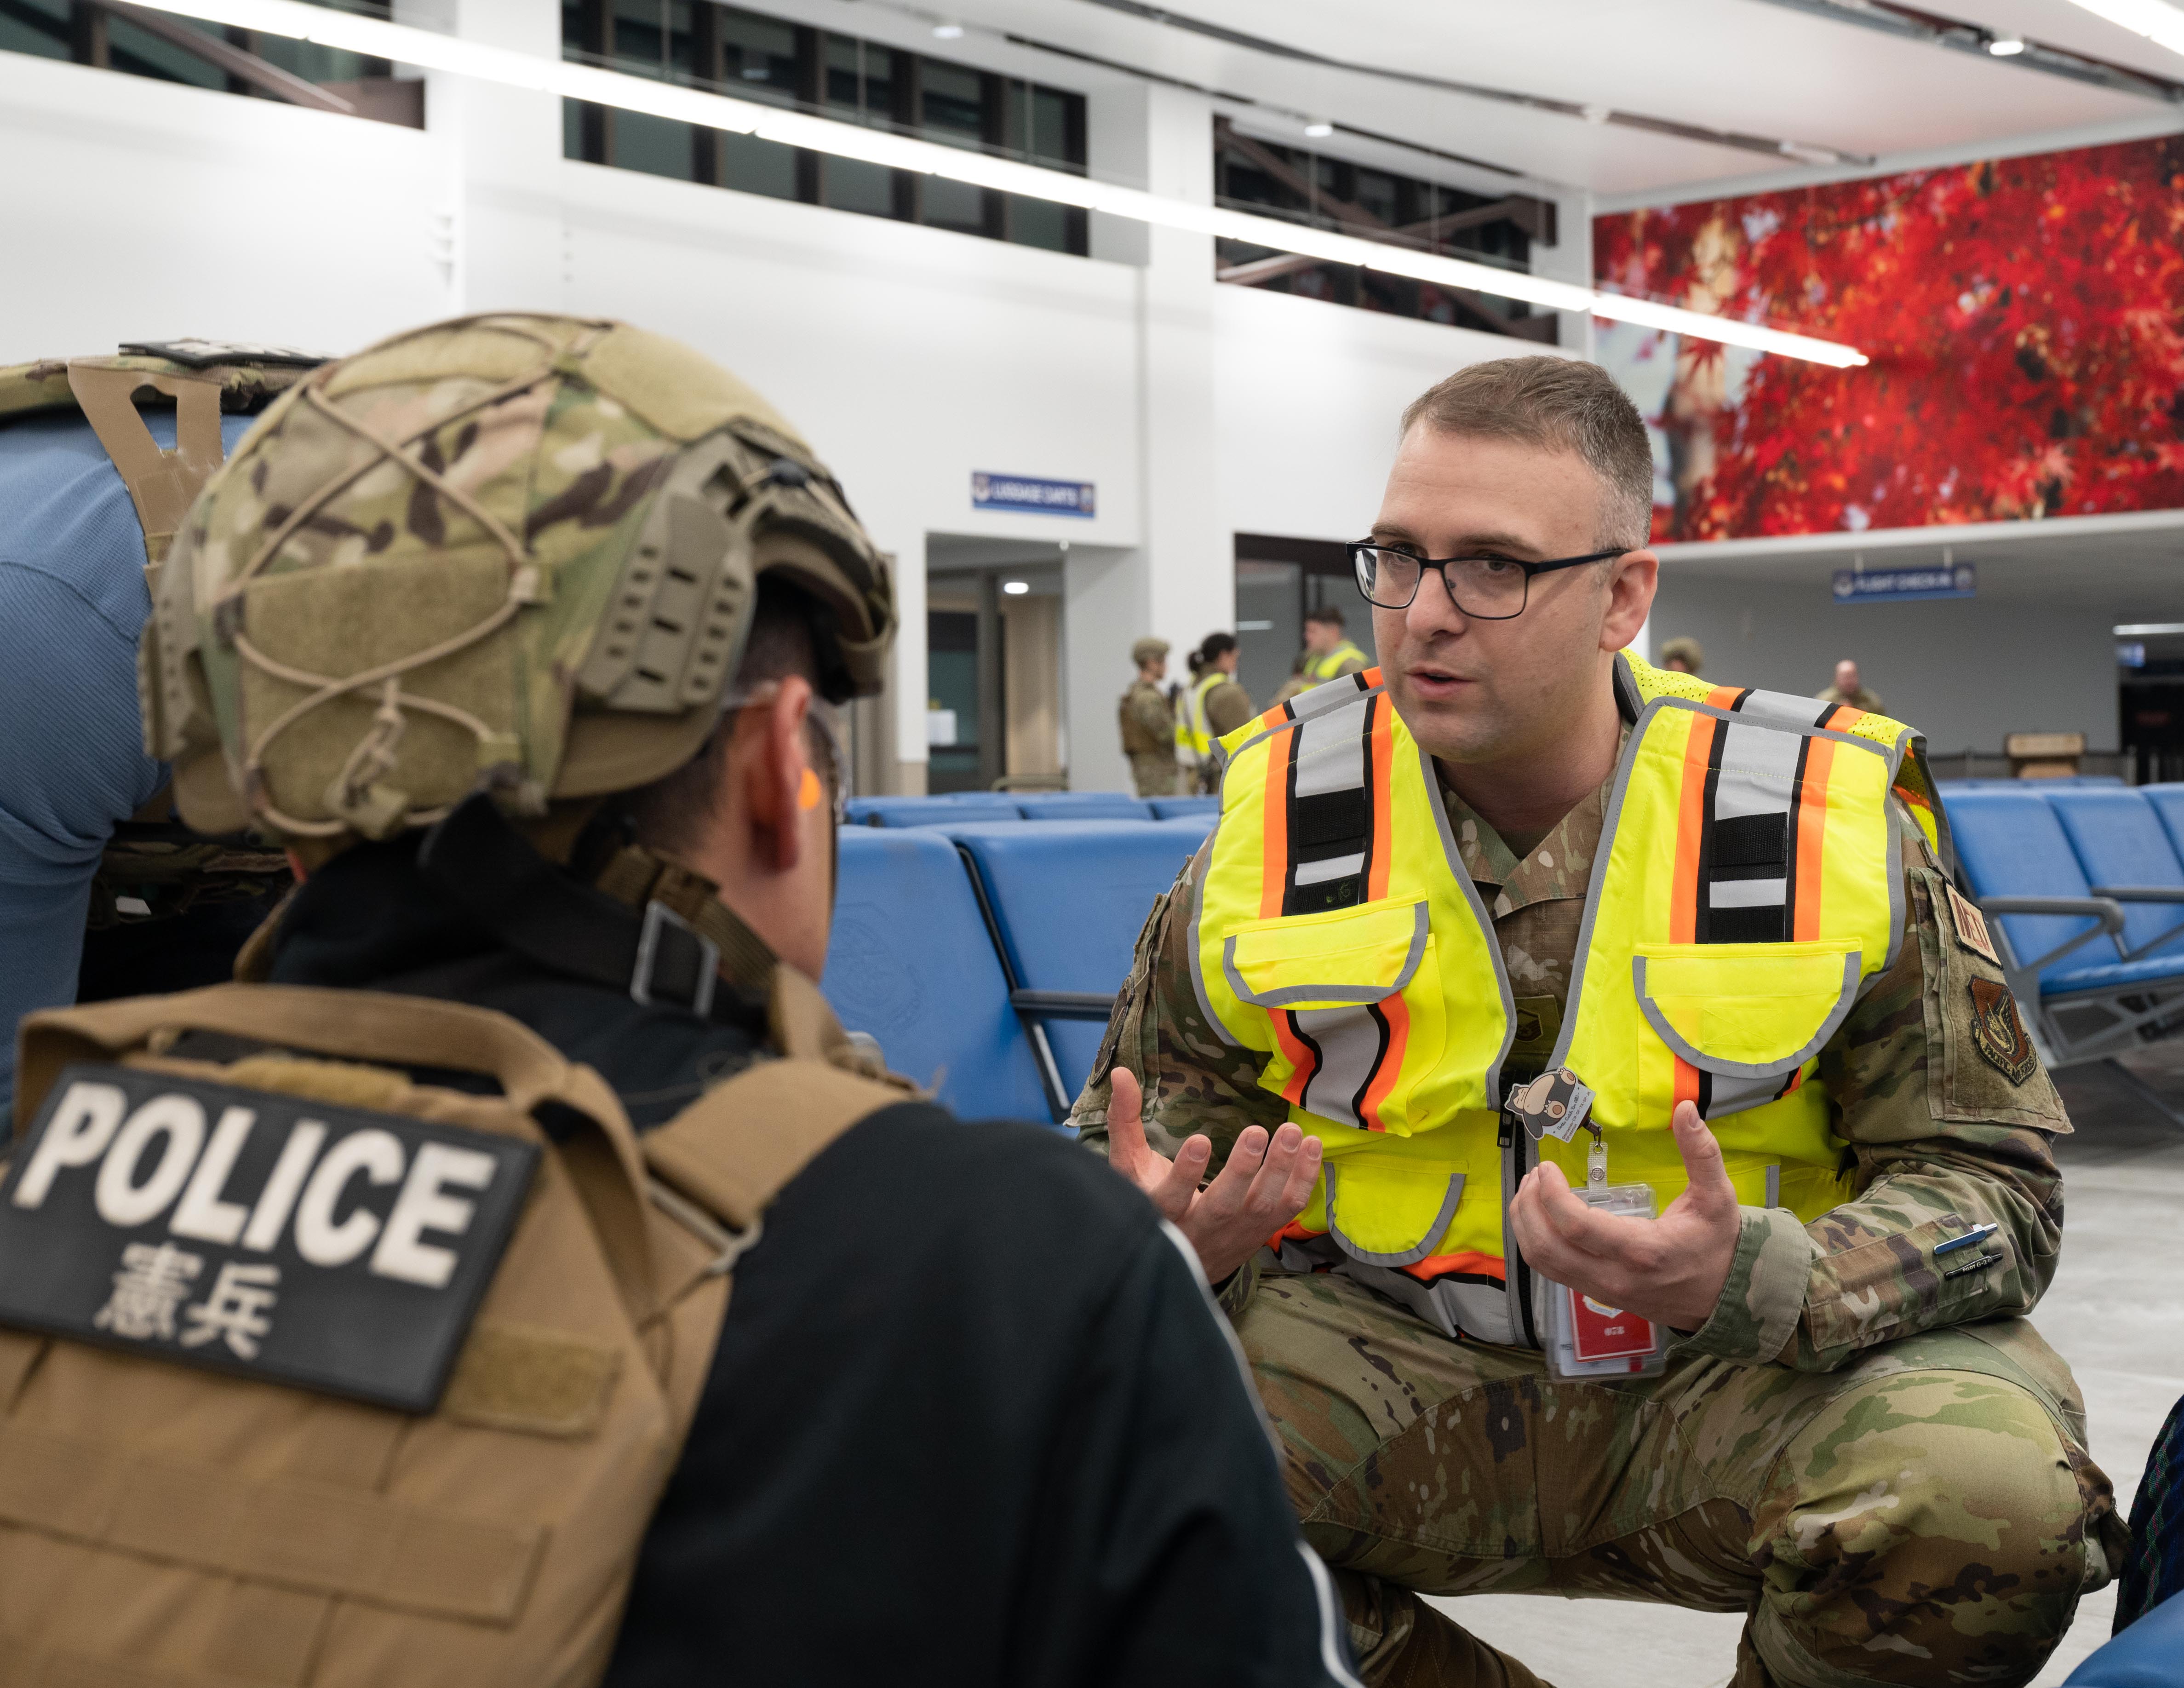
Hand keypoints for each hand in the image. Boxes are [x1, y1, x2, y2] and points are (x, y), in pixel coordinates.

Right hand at [1105, 1067, 1322, 1284]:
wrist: (1182, 1259)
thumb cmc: (1151, 1201)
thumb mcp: (1129, 1166)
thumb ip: (1124, 1121)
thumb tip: (1120, 1074)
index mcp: (1162, 1213)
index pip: (1171, 1197)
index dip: (1186, 1173)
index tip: (1200, 1140)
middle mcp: (1200, 1229)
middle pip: (1224, 1205)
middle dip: (1243, 1169)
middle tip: (1257, 1131)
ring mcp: (1235, 1234)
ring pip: (1262, 1207)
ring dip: (1281, 1171)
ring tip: (1293, 1133)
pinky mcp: (1261, 1233)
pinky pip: (1287, 1210)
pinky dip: (1303, 1180)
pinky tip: (1311, 1149)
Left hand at [1506, 1101, 1739, 1332]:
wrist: (1725, 1296)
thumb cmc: (1717, 1244)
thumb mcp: (1717, 1196)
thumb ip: (1701, 1152)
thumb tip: (1686, 1109)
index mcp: (1642, 1250)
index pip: (1577, 1227)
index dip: (1552, 1195)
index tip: (1547, 1167)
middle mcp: (1614, 1276)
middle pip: (1548, 1247)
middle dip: (1529, 1207)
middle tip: (1534, 1176)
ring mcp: (1602, 1290)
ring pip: (1543, 1262)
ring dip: (1526, 1225)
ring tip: (1531, 1191)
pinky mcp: (1597, 1294)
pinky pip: (1552, 1271)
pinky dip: (1537, 1243)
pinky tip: (1541, 1217)